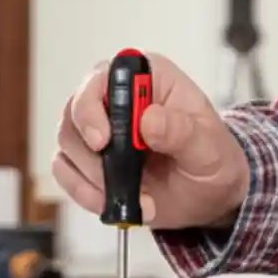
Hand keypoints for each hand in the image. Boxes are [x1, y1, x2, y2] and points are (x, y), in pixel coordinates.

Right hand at [52, 52, 250, 229]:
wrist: (208, 196)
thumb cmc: (212, 161)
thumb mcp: (210, 149)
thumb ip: (183, 133)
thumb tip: (149, 120)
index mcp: (149, 78)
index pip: (104, 75)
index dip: (93, 105)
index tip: (103, 141)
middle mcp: (116, 97)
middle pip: (74, 111)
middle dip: (91, 153)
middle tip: (117, 180)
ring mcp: (98, 128)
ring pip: (67, 143)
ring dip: (93, 178)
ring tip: (132, 195)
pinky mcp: (88, 159)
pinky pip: (65, 171)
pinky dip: (85, 192)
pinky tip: (115, 201)